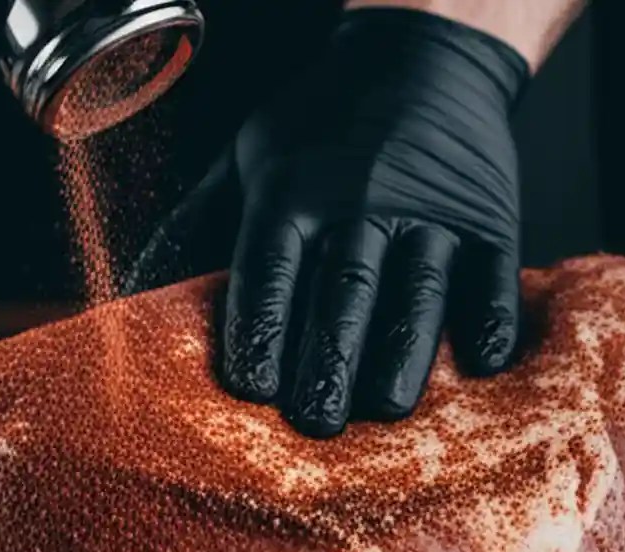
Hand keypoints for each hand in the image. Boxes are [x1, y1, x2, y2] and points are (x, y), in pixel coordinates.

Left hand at [129, 8, 530, 437]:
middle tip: (315, 422)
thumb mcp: (246, 155)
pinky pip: (493, 274)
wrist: (420, 56)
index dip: (260, 330)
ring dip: (402, 354)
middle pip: (343, 290)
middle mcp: (361, 199)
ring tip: (386, 408)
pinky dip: (488, 319)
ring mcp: (430, 210)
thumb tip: (131, 291)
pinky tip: (479, 364)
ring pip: (417, 290)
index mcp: (292, 189)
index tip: (251, 388)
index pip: (270, 270)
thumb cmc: (319, 125)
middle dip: (327, 360)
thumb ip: (197, 223)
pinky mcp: (489, 218)